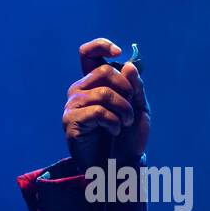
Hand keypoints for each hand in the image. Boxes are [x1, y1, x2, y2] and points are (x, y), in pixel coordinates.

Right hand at [63, 38, 149, 167]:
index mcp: (94, 83)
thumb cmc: (128, 137)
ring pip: (104, 92)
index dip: (100, 46)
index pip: (88, 54)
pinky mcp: (70, 121)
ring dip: (124, 110)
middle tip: (131, 108)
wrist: (122, 164)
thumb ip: (136, 87)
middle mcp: (80, 89)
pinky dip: (113, 122)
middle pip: (104, 71)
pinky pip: (97, 111)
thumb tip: (128, 65)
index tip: (118, 51)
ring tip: (125, 124)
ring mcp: (72, 105)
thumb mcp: (139, 109)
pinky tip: (114, 131)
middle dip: (126, 90)